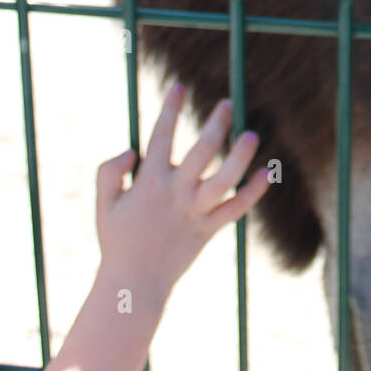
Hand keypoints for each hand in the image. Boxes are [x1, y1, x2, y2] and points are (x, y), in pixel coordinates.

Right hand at [96, 84, 269, 308]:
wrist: (134, 284)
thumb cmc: (117, 241)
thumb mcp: (104, 204)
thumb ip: (109, 171)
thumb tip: (132, 150)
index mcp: (149, 181)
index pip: (161, 135)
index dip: (170, 108)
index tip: (179, 86)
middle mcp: (175, 193)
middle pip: (201, 151)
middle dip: (216, 124)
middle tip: (228, 104)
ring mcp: (195, 211)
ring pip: (224, 180)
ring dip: (240, 156)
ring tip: (252, 134)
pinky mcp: (209, 229)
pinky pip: (235, 209)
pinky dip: (253, 192)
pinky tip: (266, 173)